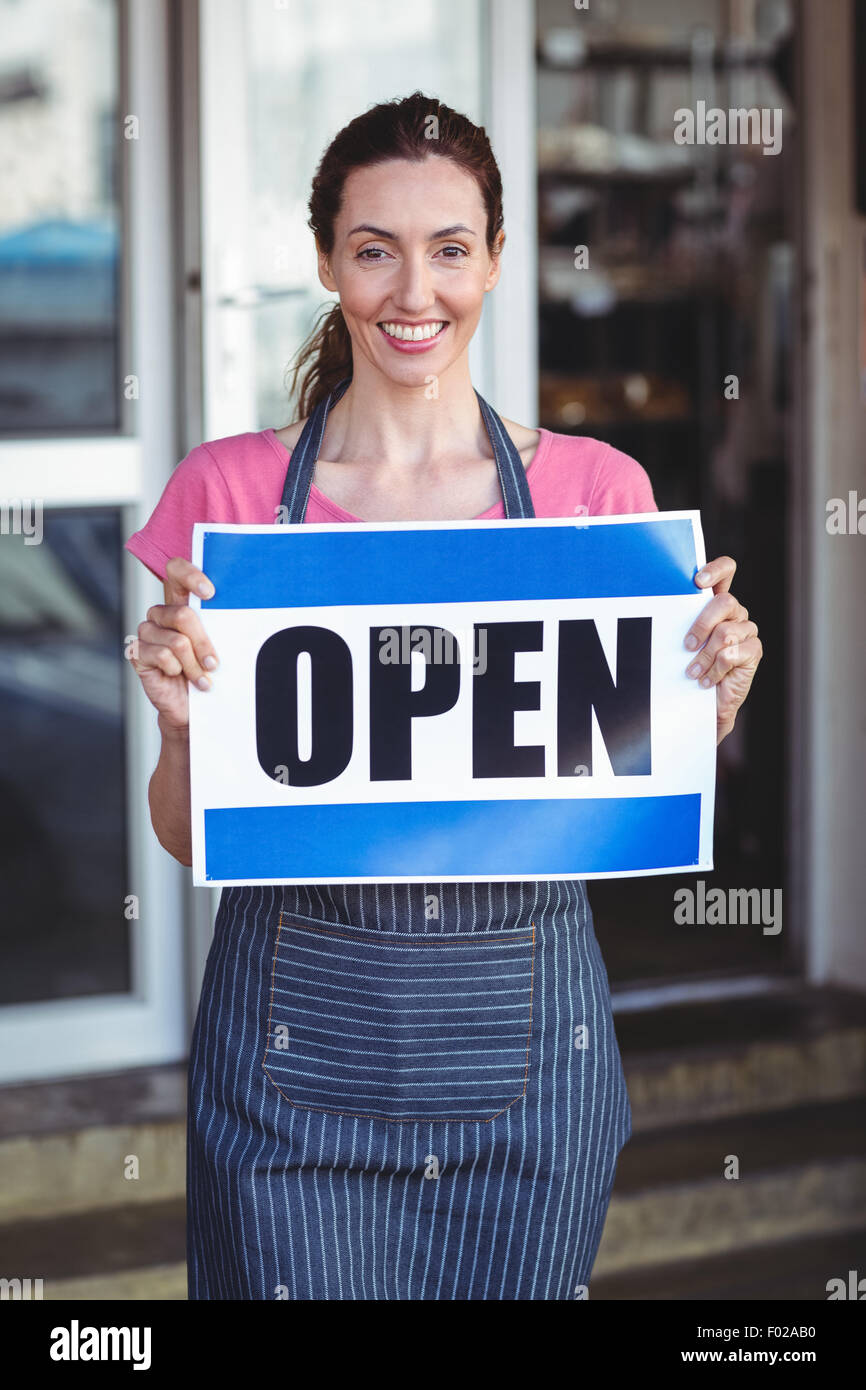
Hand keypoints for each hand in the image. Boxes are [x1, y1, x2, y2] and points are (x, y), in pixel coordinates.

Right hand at [130, 557, 218, 732]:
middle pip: (182, 614)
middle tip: (214, 664)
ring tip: (201, 677)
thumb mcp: (217, 644)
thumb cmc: (206, 671)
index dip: (190, 575)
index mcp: (179, 603)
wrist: (191, 708)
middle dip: (203, 643)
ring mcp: (146, 633)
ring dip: (193, 664)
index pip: (175, 571)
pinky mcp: (137, 653)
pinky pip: (161, 656)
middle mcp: (160, 614)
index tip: (210, 593)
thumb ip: (218, 623)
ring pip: (176, 641)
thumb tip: (239, 606)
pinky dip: (177, 670)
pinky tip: (179, 677)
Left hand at [683, 555, 761, 744]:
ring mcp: (747, 630)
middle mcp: (735, 613)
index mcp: (717, 603)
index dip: (716, 570)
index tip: (697, 582)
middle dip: (702, 624)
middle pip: (725, 602)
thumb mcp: (682, 641)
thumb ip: (680, 621)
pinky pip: (731, 654)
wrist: (705, 702)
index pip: (726, 571)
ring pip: (725, 632)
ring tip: (692, 672)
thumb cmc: (690, 667)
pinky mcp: (753, 650)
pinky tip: (707, 681)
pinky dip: (714, 670)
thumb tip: (658, 610)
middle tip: (687, 645)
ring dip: (704, 656)